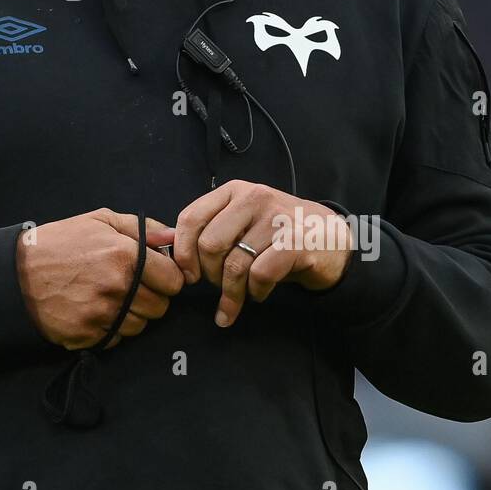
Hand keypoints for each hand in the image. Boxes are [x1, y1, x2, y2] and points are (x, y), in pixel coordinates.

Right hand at [16, 208, 183, 350]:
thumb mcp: (99, 221)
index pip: (173, 281)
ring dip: (131, 314)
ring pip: (140, 326)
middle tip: (128, 285)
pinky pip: (116, 338)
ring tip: (107, 296)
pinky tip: (92, 310)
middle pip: (160, 307)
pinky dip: (109, 328)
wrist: (16, 273)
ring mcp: (102, 314)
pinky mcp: (88, 336)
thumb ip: (142, 228)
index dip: (167, 277)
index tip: (155, 275)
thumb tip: (173, 236)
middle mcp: (117, 287)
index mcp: (125, 255)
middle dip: (150, 297)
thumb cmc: (60, 243)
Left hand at [173, 180, 352, 327]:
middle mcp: (254, 198)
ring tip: (239, 298)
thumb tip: (160, 244)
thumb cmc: (276, 234)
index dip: (183, 252)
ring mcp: (277, 218)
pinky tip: (260, 292)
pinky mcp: (296, 242)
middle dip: (210, 275)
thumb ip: (206, 229)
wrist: (330, 238)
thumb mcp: (241, 223)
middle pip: (210, 244)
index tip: (189, 275)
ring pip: (235, 264)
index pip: (191, 218)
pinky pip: (260, 274)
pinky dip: (256, 291)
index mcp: (233, 191)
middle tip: (220, 286)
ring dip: (233, 291)